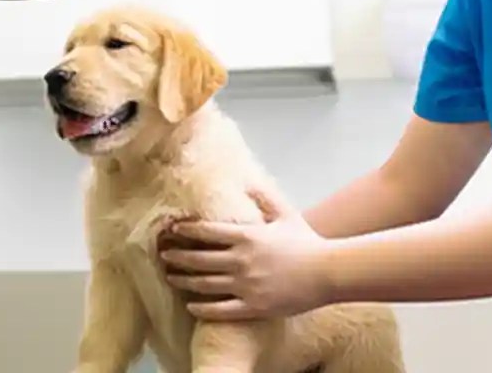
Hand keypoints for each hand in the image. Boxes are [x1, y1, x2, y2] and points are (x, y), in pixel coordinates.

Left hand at [158, 191, 332, 320]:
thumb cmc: (307, 242)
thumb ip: (264, 198)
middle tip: (163, 254)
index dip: (186, 230)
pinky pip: (220, 311)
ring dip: (183, 280)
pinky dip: (202, 309)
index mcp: (247, 236)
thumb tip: (247, 181)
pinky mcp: (253, 307)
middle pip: (199, 258)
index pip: (207, 231)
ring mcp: (245, 285)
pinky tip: (191, 306)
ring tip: (170, 277)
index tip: (172, 230)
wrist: (328, 272)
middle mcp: (241, 260)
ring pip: (204, 284)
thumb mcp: (285, 214)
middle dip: (177, 256)